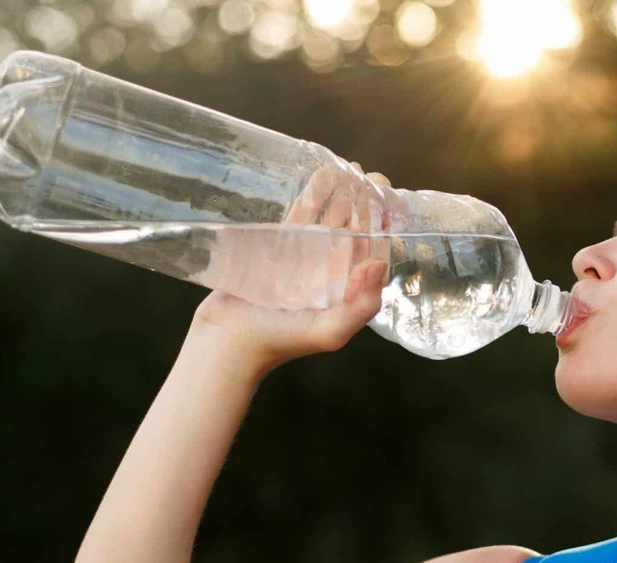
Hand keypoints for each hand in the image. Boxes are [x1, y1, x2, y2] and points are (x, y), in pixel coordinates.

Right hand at [191, 163, 392, 373]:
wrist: (229, 342)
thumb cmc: (280, 341)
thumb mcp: (329, 332)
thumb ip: (360, 306)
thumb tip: (377, 263)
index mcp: (347, 288)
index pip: (371, 248)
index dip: (382, 222)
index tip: (387, 196)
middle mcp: (330, 271)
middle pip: (353, 229)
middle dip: (365, 202)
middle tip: (372, 175)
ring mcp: (304, 257)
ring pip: (328, 218)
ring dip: (341, 194)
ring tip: (350, 167)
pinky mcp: (278, 248)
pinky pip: (300, 216)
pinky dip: (312, 195)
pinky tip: (322, 173)